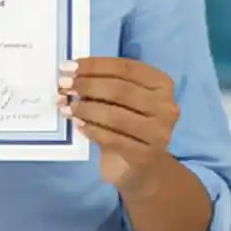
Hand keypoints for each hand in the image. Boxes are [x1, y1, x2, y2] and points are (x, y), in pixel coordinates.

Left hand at [57, 57, 178, 198]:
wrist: (140, 165)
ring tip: (67, 107)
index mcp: (162, 83)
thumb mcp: (119, 99)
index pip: (125, 68)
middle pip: (120, 89)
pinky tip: (78, 125)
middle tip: (63, 85)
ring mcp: (160, 132)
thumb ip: (102, 84)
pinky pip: (113, 139)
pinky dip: (92, 130)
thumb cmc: (127, 122)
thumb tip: (69, 74)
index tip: (68, 66)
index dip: (94, 65)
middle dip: (87, 85)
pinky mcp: (147, 155)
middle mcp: (167, 106)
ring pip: (115, 115)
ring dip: (86, 108)